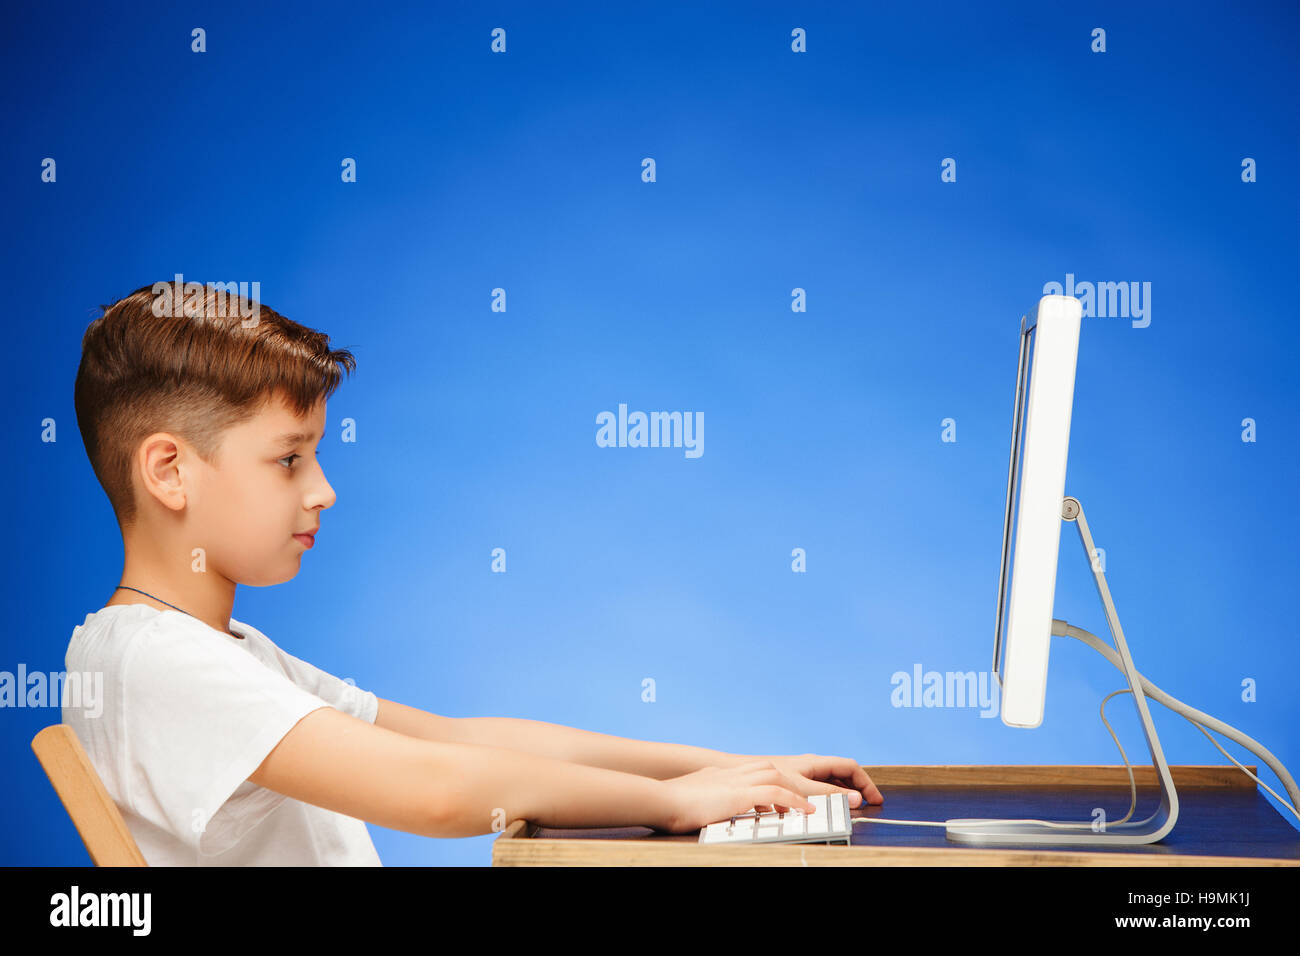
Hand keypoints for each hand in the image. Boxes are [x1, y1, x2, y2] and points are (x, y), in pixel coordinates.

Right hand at [656, 761, 816, 833]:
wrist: (660, 800)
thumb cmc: (666, 805)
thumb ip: (699, 798)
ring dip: (792, 791)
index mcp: (717, 773)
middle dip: (784, 783)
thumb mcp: (687, 797)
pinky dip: (792, 801)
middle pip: (767, 768)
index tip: (775, 797)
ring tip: (803, 809)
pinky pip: (776, 794)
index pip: (749, 770)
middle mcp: (728, 773)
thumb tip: (699, 807)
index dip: (766, 780)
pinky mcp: (739, 794)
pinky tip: (803, 811)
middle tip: (794, 802)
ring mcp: (735, 781)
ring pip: (776, 777)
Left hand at [745, 753, 883, 808]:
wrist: (743, 772)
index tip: (875, 798)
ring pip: (832, 781)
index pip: (851, 767)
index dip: (866, 782)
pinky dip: (829, 797)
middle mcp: (813, 765)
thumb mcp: (804, 788)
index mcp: (818, 762)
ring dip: (844, 793)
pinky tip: (826, 808)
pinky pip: (820, 787)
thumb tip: (856, 798)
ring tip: (852, 808)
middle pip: (844, 773)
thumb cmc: (769, 776)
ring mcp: (805, 772)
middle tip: (869, 804)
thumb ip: (830, 794)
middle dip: (858, 787)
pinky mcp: (796, 780)